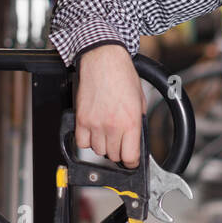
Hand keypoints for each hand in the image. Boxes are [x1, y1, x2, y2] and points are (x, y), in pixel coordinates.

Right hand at [74, 43, 145, 168]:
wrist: (104, 60)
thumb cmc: (123, 76)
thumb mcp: (140, 100)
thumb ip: (138, 122)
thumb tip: (136, 139)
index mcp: (130, 122)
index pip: (130, 157)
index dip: (132, 161)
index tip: (131, 160)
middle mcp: (112, 125)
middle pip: (114, 156)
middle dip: (118, 152)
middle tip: (120, 142)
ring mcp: (95, 124)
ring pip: (98, 151)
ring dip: (103, 146)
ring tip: (107, 132)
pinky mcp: (81, 119)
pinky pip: (82, 143)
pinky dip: (87, 141)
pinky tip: (93, 131)